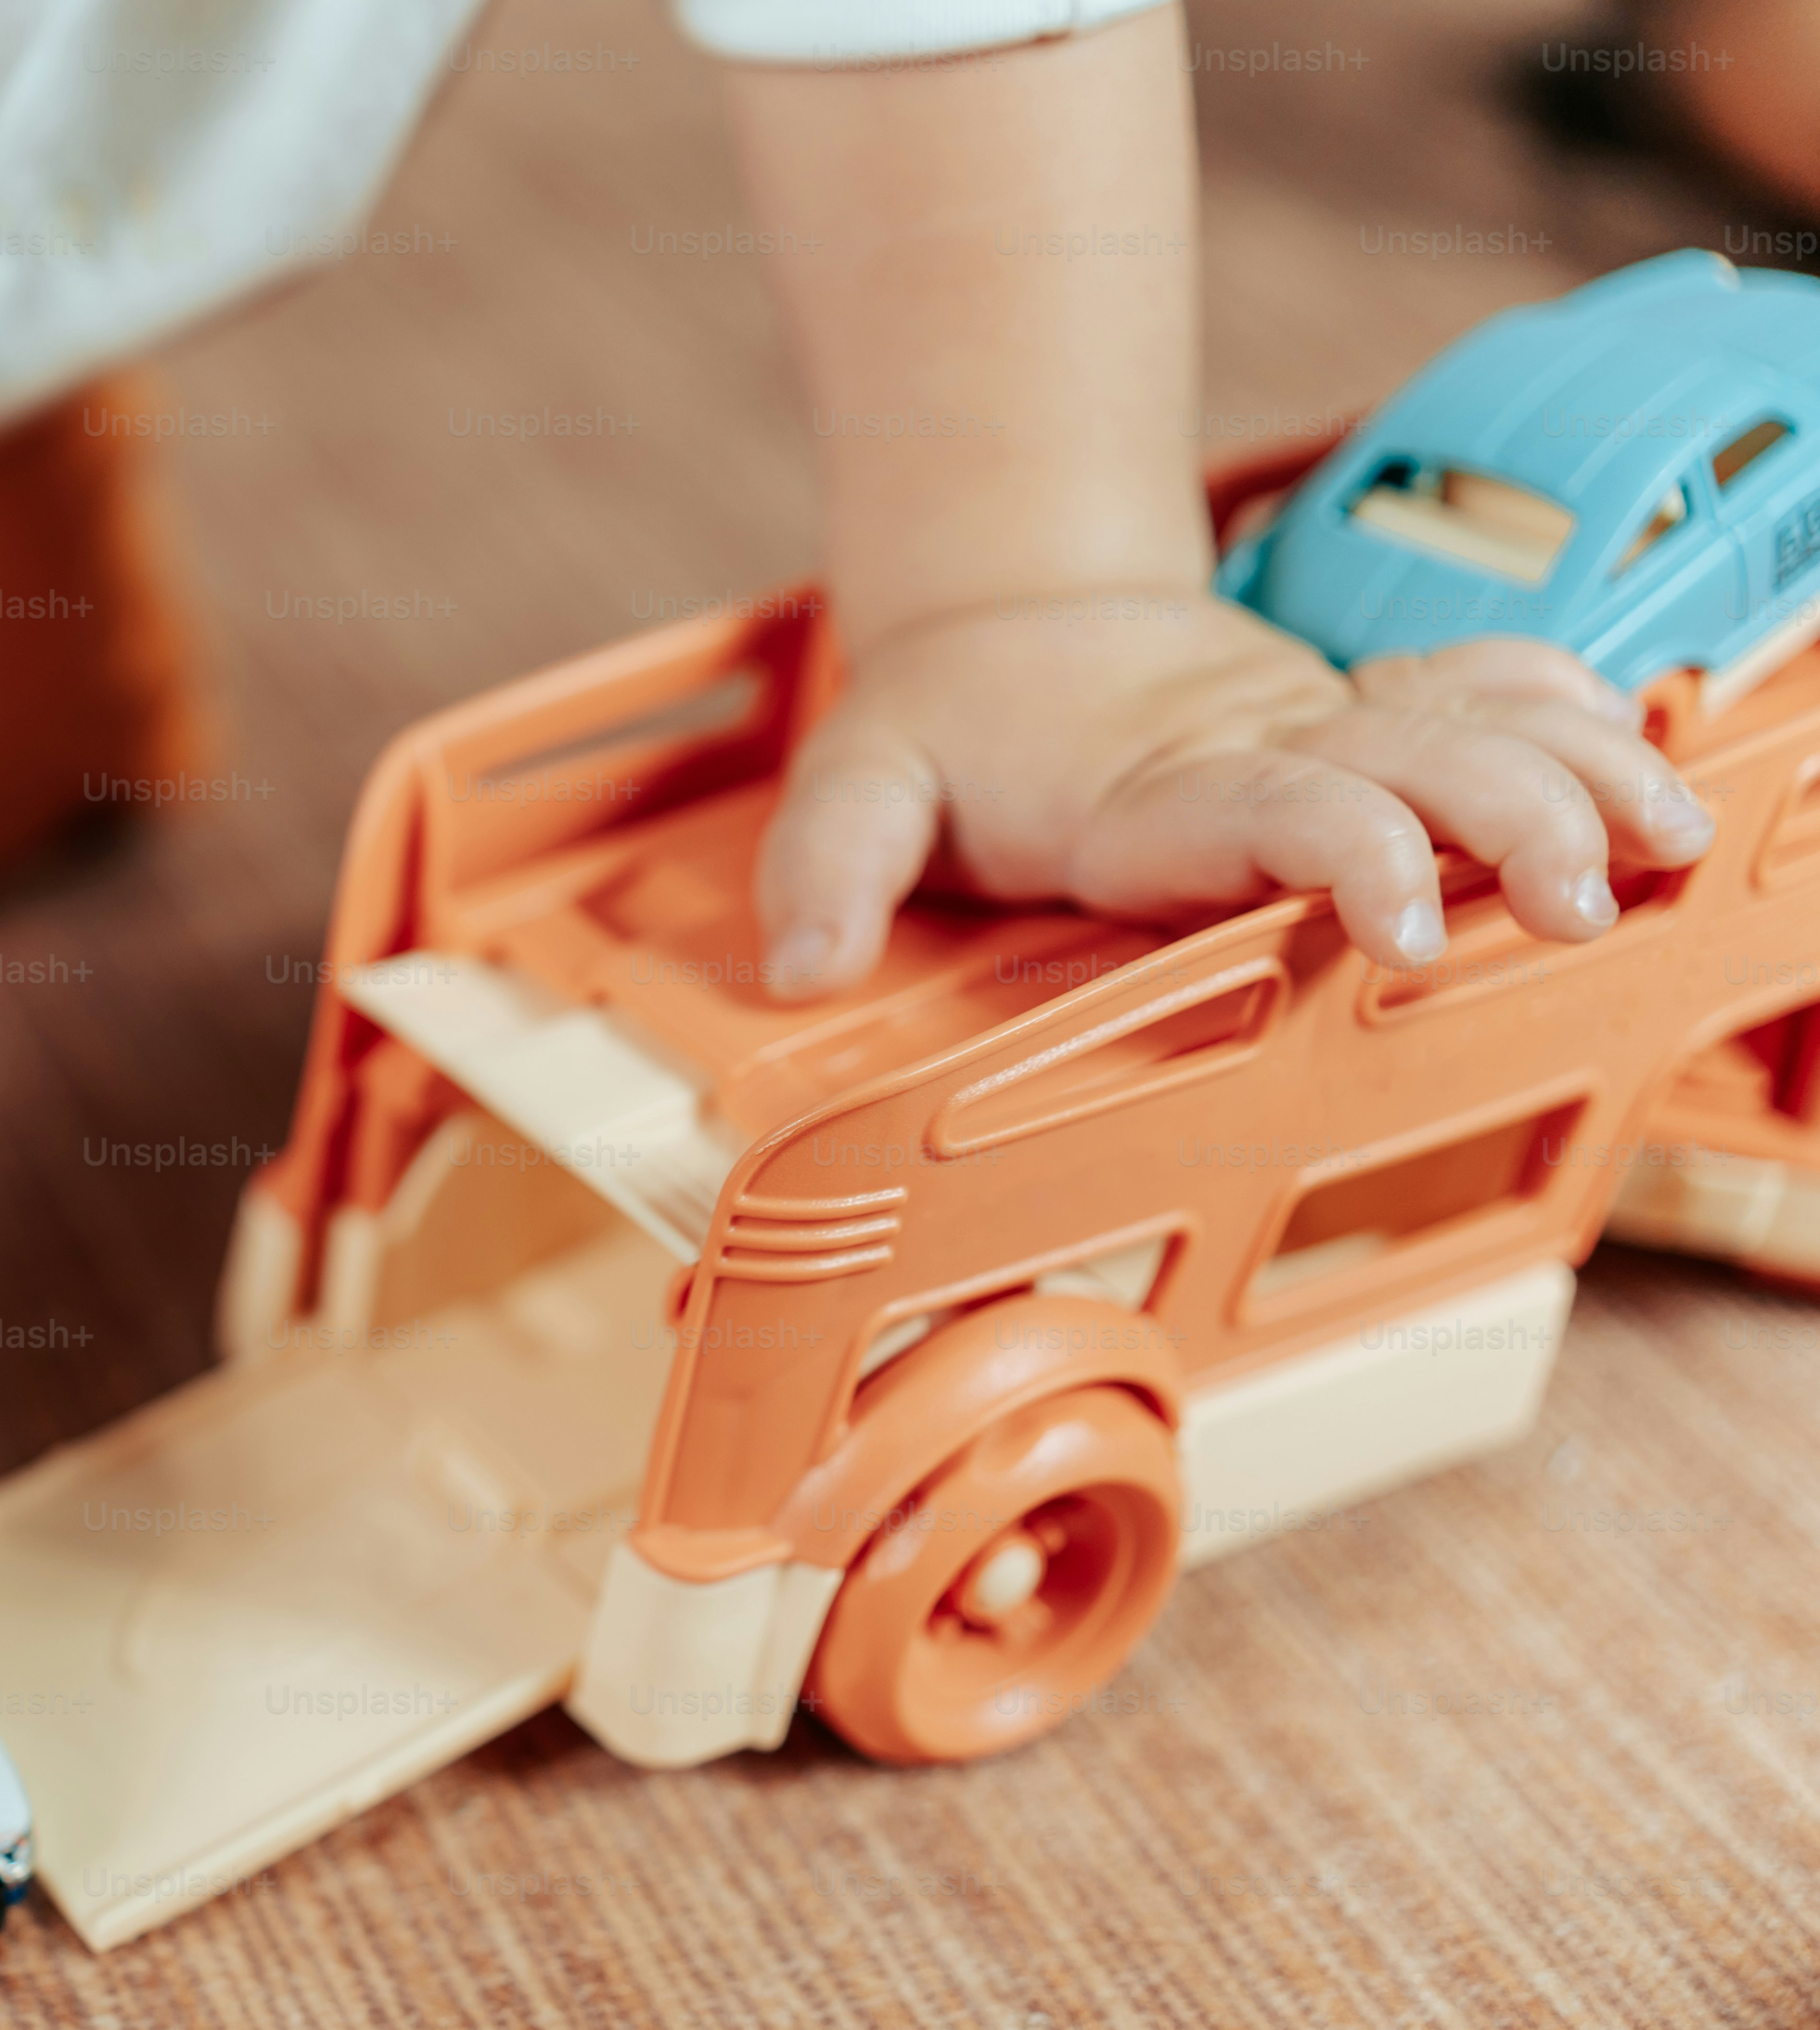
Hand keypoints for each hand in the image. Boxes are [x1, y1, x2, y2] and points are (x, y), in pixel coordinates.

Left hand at [757, 593, 1715, 996]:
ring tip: (1672, 848)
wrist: (1007, 624)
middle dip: (1520, 822)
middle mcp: (1266, 753)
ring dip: (1586, 775)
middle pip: (1424, 762)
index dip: (1353, 855)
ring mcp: (1332, 730)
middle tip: (1589, 904)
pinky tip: (1659, 769)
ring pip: (1489, 724)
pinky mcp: (1368, 721)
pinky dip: (1585, 720)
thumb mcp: (855, 779)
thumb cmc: (947, 725)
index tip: (1405, 929)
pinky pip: (1499, 696)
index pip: (1280, 808)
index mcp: (1153, 789)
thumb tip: (796, 966)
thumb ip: (825, 865)